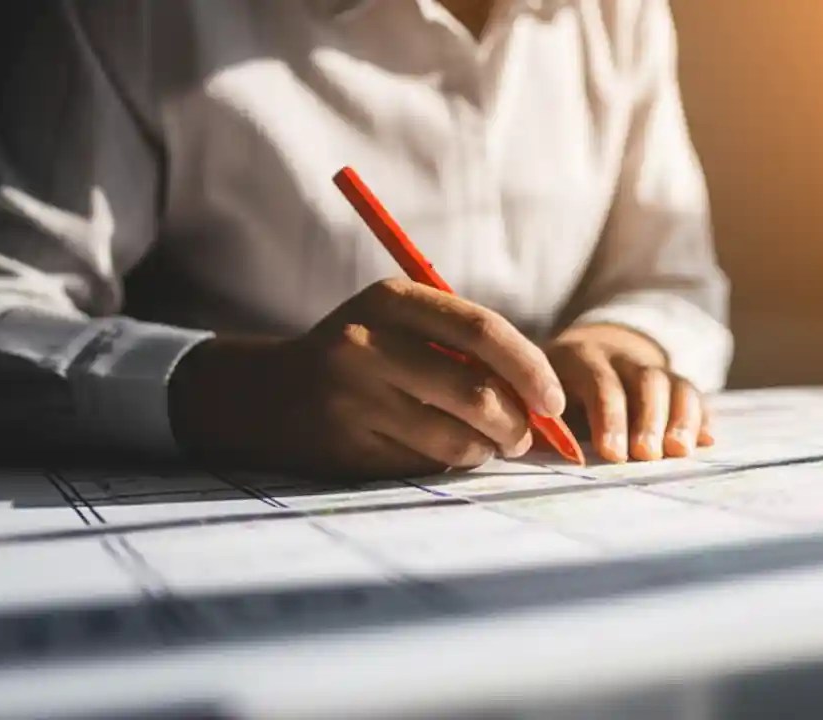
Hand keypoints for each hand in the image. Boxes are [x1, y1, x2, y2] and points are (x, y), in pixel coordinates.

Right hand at [168, 278, 565, 477]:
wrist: (268, 392)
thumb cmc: (364, 354)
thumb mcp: (403, 324)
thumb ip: (466, 347)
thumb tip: (544, 399)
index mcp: (392, 300)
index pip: (482, 330)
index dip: (530, 368)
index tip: (554, 401)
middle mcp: (367, 345)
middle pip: (475, 394)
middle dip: (515, 424)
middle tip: (523, 435)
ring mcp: (353, 398)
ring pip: (455, 440)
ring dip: (485, 450)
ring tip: (485, 443)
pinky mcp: (347, 446)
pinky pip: (425, 465)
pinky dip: (448, 464)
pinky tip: (439, 451)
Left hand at [546, 325, 713, 462]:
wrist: (588, 355)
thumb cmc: (554, 392)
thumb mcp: (539, 397)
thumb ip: (543, 423)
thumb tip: (548, 454)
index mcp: (582, 357)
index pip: (601, 381)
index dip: (609, 416)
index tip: (612, 453)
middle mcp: (623, 357)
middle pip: (646, 380)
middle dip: (648, 419)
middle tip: (647, 455)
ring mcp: (654, 367)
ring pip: (676, 384)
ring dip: (681, 419)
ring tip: (680, 452)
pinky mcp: (676, 383)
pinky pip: (695, 395)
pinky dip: (702, 418)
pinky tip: (706, 442)